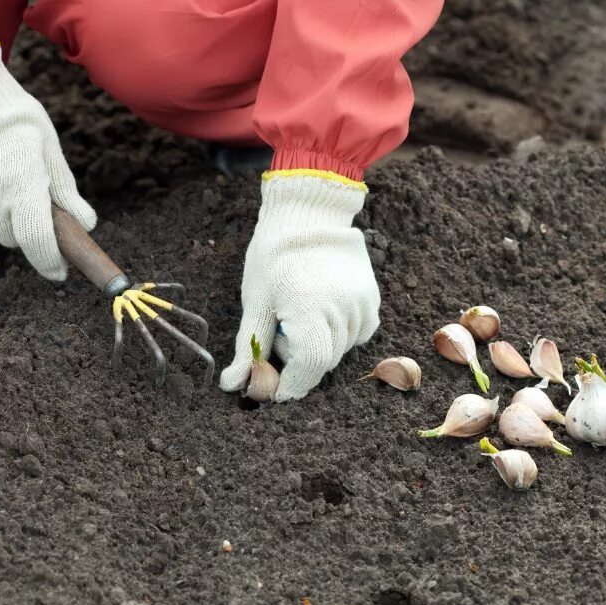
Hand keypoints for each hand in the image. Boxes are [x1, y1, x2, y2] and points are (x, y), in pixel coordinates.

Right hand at [0, 42, 95, 279]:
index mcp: (23, 190)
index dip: (50, 262)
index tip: (59, 272)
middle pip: (12, 236)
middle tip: (25, 193)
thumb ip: (64, 191)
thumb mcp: (49, 150)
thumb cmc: (15, 118)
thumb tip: (86, 224)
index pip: (38, 243)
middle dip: (23, 225)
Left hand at [219, 172, 380, 400]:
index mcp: (309, 308)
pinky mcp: (372, 301)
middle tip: (280, 333)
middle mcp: (342, 308)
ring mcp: (362, 304)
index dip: (291, 385)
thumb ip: (249, 346)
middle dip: (299, 362)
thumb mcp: (255, 301)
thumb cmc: (274, 257)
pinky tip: (321, 310)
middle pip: (322, 362)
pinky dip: (337, 334)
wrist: (308, 215)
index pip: (308, 367)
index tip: (274, 389)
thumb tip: (233, 385)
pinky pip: (356, 335)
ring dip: (318, 346)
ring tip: (300, 314)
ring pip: (339, 351)